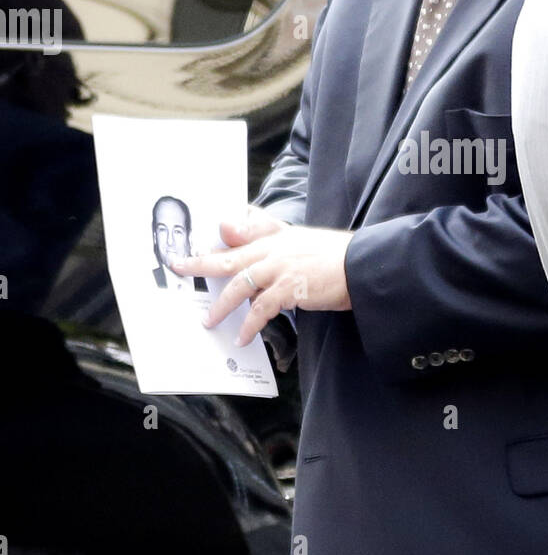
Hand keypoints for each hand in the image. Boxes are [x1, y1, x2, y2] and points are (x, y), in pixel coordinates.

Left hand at [170, 206, 352, 344]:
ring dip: (222, 306)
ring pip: (240, 286)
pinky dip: (250, 324)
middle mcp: (274, 249)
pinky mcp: (290, 289)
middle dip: (201, 264)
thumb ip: (266, 229)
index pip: (238, 236)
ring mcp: (281, 268)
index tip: (191, 249)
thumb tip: (236, 217)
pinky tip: (244, 337)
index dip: (212, 243)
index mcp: (276, 236)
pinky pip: (261, 309)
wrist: (362, 266)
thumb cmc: (334, 255)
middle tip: (179, 268)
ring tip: (209, 321)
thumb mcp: (298, 237)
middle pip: (229, 257)